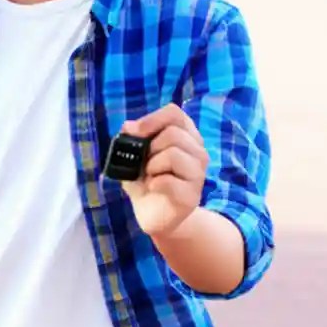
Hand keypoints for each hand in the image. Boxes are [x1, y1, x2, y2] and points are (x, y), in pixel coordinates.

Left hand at [118, 103, 209, 236]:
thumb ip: (132, 139)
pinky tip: (154, 188)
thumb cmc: (145, 179)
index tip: (134, 132)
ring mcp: (198, 174)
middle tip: (145, 163)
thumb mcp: (133, 156)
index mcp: (185, 136)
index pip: (175, 114)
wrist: (152, 213)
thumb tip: (128, 126)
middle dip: (150, 147)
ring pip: (174, 155)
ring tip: (151, 176)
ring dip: (152, 166)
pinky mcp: (191, 196)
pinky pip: (169, 181)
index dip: (152, 120)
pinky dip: (154, 184)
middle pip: (174, 134)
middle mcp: (197, 152)